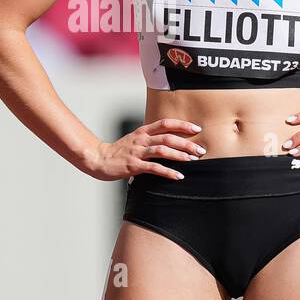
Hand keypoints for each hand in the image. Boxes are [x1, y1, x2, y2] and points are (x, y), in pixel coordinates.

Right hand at [83, 119, 204, 180]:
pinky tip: (178, 176)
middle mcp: (141, 139)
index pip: (165, 123)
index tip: (197, 128)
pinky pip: (154, 168)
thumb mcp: (135, 140)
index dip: (182, 125)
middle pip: (168, 137)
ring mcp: (137, 152)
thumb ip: (151, 139)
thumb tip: (171, 141)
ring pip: (162, 150)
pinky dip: (168, 172)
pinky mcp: (134, 166)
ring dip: (180, 155)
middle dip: (186, 143)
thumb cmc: (120, 151)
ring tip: (193, 160)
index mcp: (143, 131)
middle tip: (201, 149)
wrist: (99, 159)